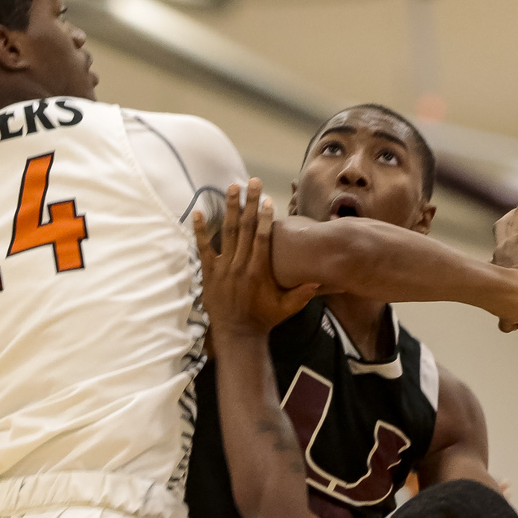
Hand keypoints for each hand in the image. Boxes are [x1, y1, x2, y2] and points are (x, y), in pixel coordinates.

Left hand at [195, 178, 319, 337]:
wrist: (237, 335)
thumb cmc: (264, 319)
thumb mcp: (287, 307)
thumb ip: (303, 292)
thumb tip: (320, 279)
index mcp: (258, 270)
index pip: (262, 237)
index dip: (265, 217)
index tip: (267, 199)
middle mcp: (240, 264)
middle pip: (246, 227)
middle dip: (250, 203)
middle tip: (252, 182)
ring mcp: (223, 267)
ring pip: (227, 232)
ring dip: (230, 208)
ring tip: (232, 188)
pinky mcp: (209, 272)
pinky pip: (203, 248)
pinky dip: (200, 230)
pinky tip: (197, 213)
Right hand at [491, 184, 517, 330]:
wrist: (510, 293)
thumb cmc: (509, 303)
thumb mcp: (509, 310)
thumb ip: (509, 316)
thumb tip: (507, 328)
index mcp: (501, 258)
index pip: (504, 241)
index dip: (510, 233)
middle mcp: (505, 242)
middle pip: (510, 218)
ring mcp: (516, 235)